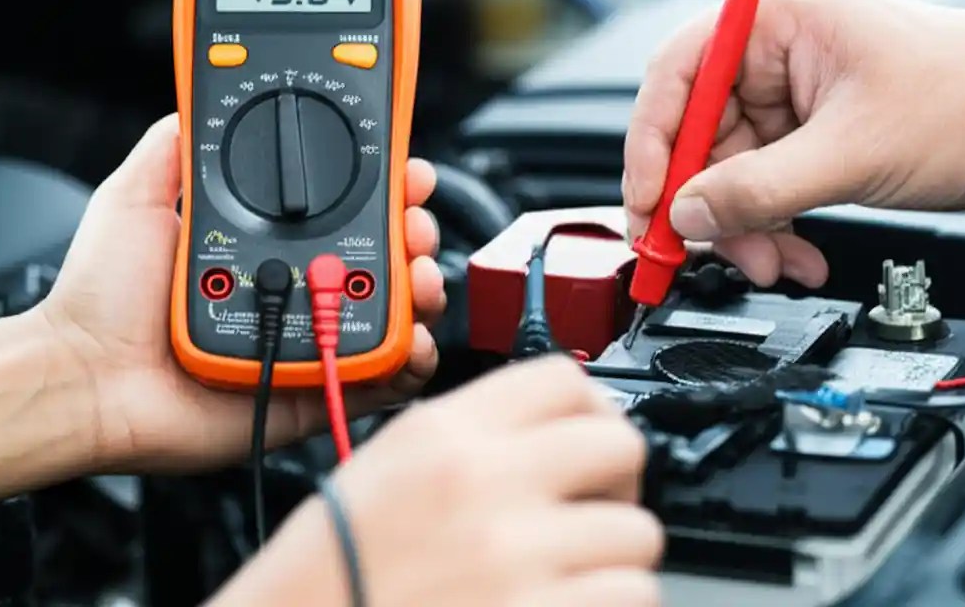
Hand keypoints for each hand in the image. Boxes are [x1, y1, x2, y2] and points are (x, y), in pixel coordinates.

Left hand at [39, 114, 447, 471]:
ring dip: (423, 287)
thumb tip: (203, 95)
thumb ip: (174, 146)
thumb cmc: (103, 298)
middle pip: (387, 255)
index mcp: (269, 241)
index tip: (404, 170)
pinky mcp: (317, 388)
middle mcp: (299, 285)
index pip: (347, 206)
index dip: (386, 186)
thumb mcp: (136, 197)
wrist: (87, 376)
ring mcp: (313, 337)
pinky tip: (409, 337)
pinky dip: (411, 358)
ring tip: (417, 277)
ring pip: (395, 310)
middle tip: (414, 225)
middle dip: (417, 231)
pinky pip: (382, 378)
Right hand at [212, 356, 662, 606]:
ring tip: (570, 573)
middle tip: (592, 509)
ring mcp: (515, 554)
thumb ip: (470, 435)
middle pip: (620, 445)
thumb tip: (557, 428)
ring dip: (613, 557)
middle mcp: (484, 482)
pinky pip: (633, 595)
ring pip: (637, 532)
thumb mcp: (385, 467)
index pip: (564, 379)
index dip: (593, 409)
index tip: (591, 438)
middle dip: (616, 481)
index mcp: (443, 434)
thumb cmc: (327, 573)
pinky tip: (570, 604)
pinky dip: (613, 604)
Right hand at [624, 0, 964, 285]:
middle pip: (697, 136)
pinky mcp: (819, 138)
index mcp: (775, 19)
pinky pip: (769, 189)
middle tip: (704, 254)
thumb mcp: (854, 152)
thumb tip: (690, 215)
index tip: (650, 207)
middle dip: (707, 205)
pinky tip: (799, 254)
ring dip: (746, 227)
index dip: (651, 149)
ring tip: (773, 261)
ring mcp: (797, 99)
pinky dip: (776, 227)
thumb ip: (760, 189)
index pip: (676, 79)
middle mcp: (777, 54)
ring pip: (732, 173)